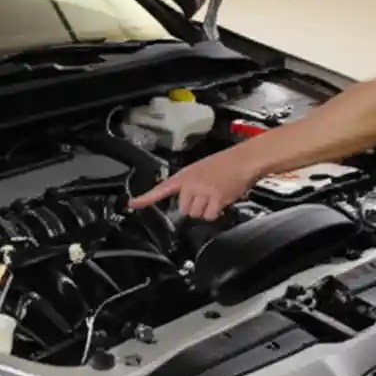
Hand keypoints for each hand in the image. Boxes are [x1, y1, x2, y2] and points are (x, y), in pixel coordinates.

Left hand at [127, 147, 260, 219]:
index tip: (132, 204)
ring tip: (215, 197)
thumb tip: (187, 201)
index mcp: (184, 176)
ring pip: (196, 214)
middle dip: (194, 207)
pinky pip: (209, 216)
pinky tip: (221, 201)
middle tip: (206, 197)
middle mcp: (190, 183)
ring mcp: (202, 191)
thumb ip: (190, 184)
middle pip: (183, 209)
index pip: (161, 188)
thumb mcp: (201, 170)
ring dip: (206, 211)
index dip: (145, 198)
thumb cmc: (226, 164)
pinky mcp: (215, 198)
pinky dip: (216, 213)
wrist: (243, 159)